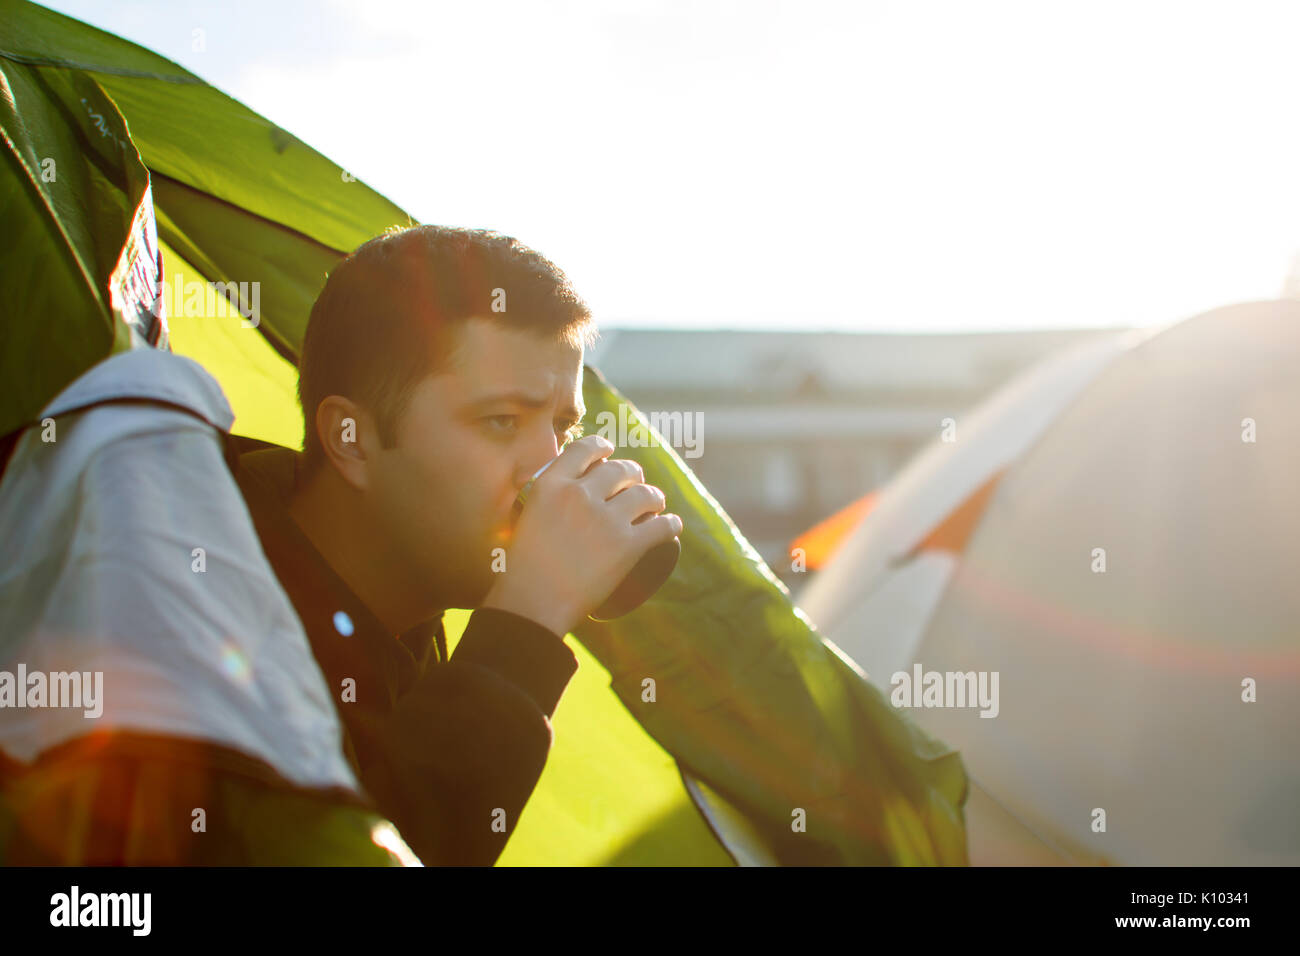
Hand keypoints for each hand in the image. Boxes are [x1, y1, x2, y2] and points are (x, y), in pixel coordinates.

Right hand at [480, 435, 682, 635]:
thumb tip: (553, 498)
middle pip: (619, 470)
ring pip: (644, 494)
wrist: (532, 605)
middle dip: (633, 474)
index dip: (602, 446)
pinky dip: (670, 525)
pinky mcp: (626, 546)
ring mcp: (605, 520)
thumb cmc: (522, 571)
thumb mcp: (524, 520)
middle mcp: (579, 495)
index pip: (584, 449)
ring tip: (656, 505)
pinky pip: (660, 527)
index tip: (610, 451)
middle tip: (637, 485)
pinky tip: (672, 525)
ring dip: (655, 497)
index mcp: (550, 485)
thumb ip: (538, 504)